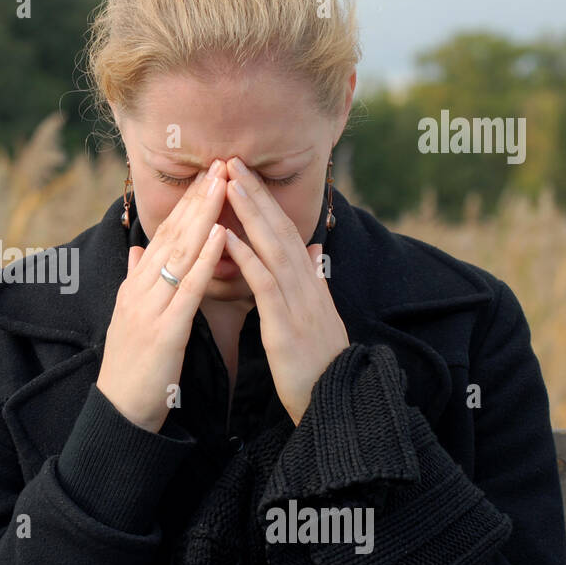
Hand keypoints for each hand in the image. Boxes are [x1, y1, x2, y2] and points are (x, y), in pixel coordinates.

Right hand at [97, 159, 229, 432]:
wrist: (120, 411)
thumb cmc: (132, 369)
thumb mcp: (130, 318)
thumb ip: (134, 280)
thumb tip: (137, 249)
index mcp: (135, 286)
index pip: (164, 235)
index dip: (187, 204)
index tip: (208, 175)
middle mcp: (139, 289)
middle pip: (172, 235)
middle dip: (198, 198)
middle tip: (220, 164)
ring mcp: (149, 308)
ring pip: (179, 253)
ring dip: (203, 216)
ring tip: (223, 185)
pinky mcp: (164, 331)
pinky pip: (188, 289)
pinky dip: (204, 260)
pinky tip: (220, 236)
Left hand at [221, 156, 349, 425]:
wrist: (337, 404)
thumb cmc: (320, 365)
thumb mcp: (318, 317)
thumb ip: (314, 281)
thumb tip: (314, 250)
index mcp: (310, 283)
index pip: (285, 232)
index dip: (265, 202)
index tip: (245, 175)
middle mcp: (307, 285)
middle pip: (280, 229)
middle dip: (256, 193)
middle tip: (231, 160)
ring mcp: (299, 302)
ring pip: (273, 247)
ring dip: (250, 213)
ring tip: (228, 182)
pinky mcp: (286, 324)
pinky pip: (265, 284)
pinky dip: (247, 258)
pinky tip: (227, 238)